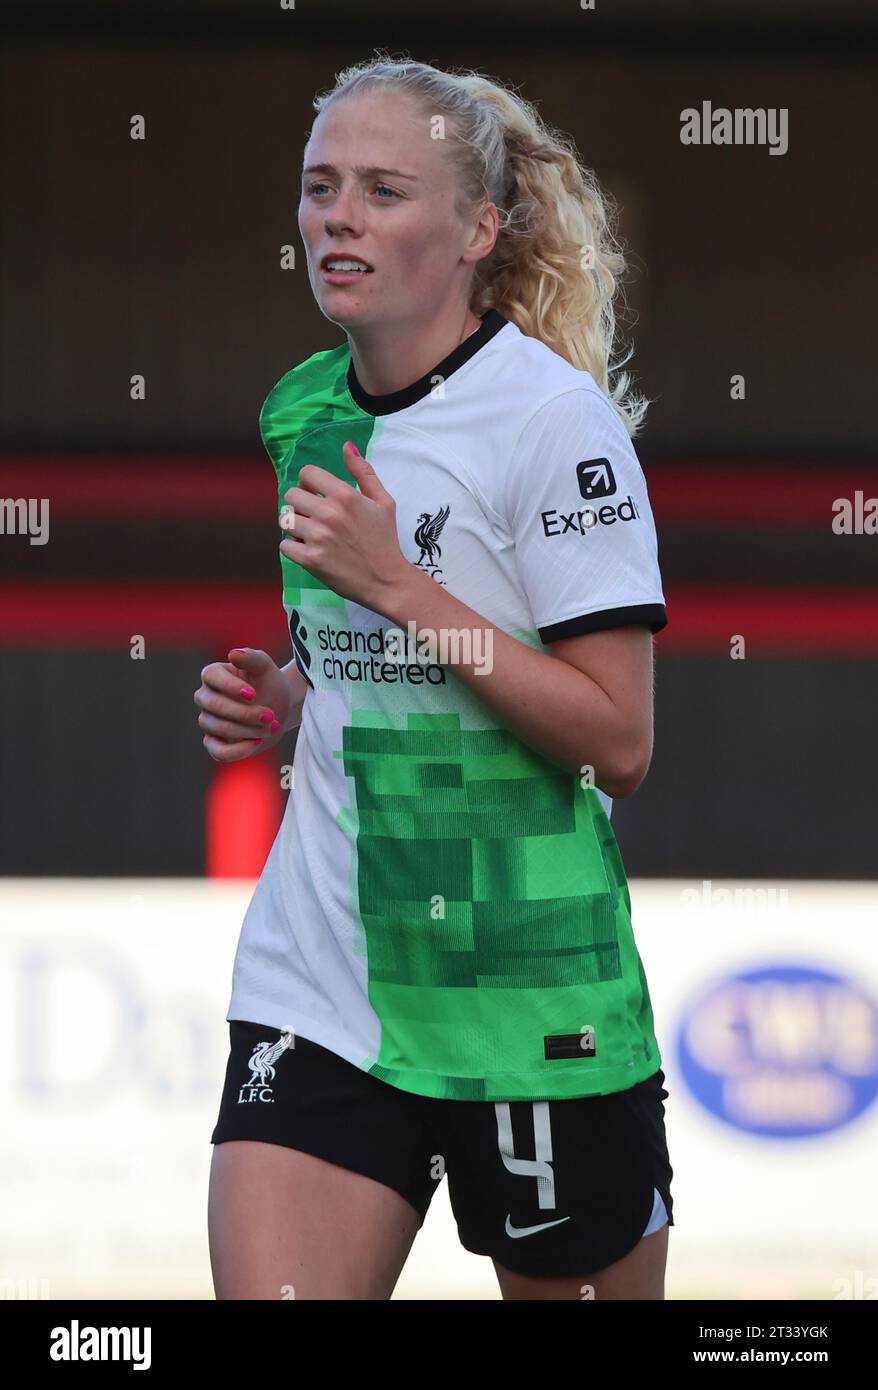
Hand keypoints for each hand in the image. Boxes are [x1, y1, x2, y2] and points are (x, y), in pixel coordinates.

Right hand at [194, 647, 293, 762]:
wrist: (280, 707)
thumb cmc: (269, 682)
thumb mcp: (265, 667)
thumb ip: (252, 658)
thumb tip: (233, 654)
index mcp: (213, 675)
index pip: (211, 677)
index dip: (230, 686)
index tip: (253, 693)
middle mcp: (205, 698)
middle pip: (215, 706)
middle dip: (245, 713)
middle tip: (270, 715)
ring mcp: (208, 721)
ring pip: (219, 728)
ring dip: (248, 729)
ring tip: (272, 726)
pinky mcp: (216, 743)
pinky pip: (218, 752)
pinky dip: (237, 751)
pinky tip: (256, 743)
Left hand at [278, 440, 410, 611]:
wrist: (387, 581)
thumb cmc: (385, 540)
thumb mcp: (383, 502)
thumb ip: (364, 472)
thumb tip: (347, 446)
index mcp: (346, 496)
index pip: (307, 473)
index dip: (308, 482)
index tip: (315, 493)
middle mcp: (329, 514)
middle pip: (291, 495)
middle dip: (299, 504)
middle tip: (313, 516)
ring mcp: (318, 537)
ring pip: (285, 519)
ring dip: (294, 525)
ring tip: (309, 533)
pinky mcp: (310, 560)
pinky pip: (284, 544)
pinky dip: (293, 547)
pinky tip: (308, 549)